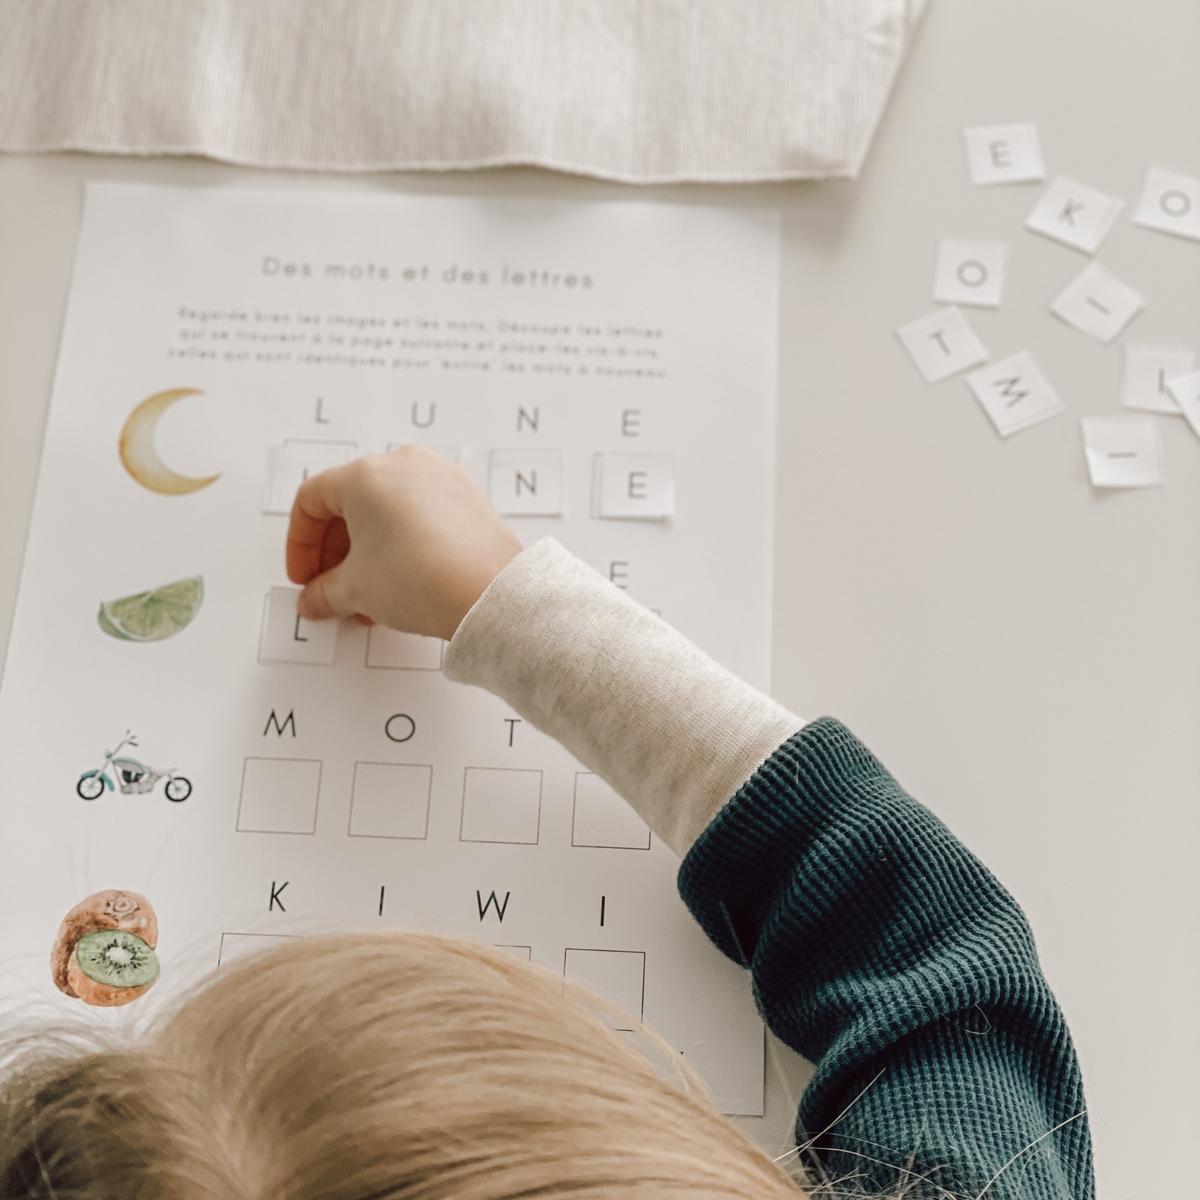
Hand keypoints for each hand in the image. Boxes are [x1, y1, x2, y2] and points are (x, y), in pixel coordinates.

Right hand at [285, 446, 522, 640]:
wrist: (491, 594)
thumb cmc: (427, 578)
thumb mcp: (356, 590)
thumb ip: (324, 593)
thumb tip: (316, 599)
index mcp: (367, 474)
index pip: (312, 500)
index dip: (300, 544)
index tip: (306, 576)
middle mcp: (405, 465)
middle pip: (350, 504)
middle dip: (335, 553)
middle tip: (332, 588)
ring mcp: (441, 478)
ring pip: (387, 511)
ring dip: (369, 553)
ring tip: (368, 596)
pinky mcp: (468, 498)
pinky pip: (420, 515)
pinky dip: (402, 544)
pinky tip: (402, 582)